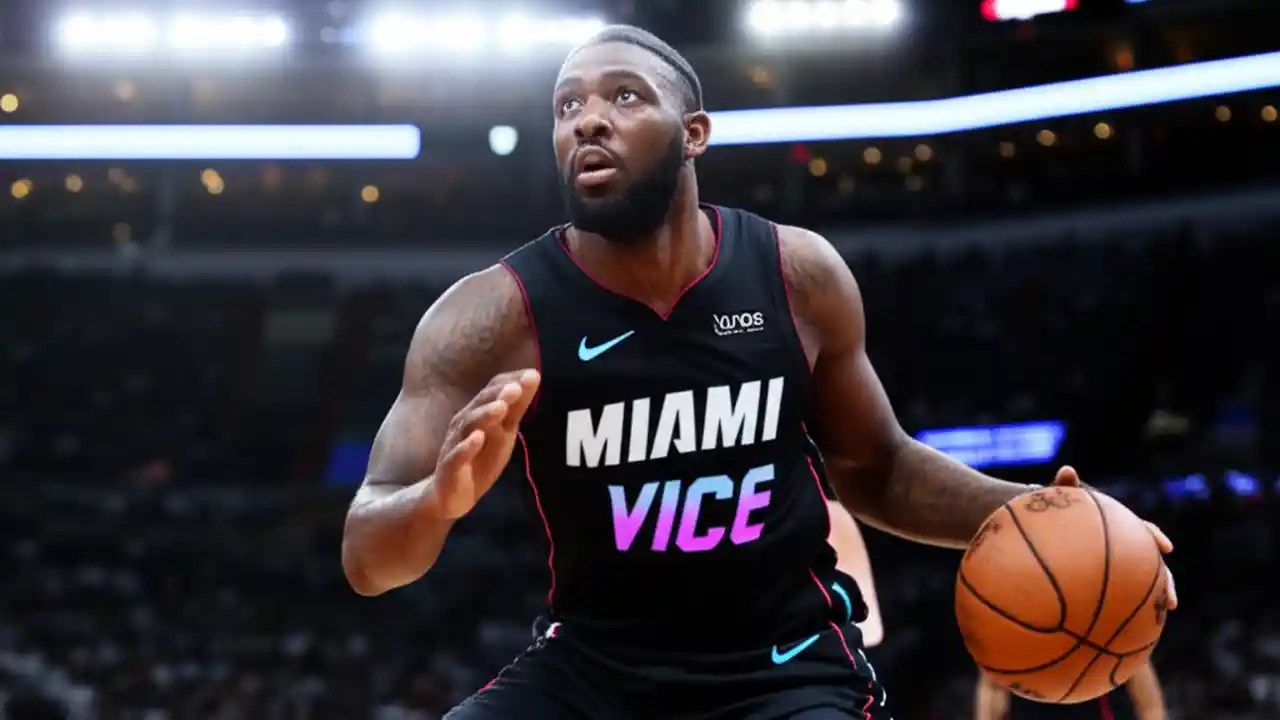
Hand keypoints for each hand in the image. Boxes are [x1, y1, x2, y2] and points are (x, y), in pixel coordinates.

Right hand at [424, 369, 540, 519]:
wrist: (452, 495)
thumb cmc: (481, 457)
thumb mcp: (505, 432)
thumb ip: (517, 407)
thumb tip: (534, 376)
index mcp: (479, 413)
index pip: (493, 390)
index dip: (511, 383)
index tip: (532, 375)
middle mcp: (465, 424)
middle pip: (481, 404)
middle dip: (499, 395)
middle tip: (517, 387)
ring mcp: (456, 444)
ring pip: (469, 426)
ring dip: (485, 415)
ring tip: (501, 407)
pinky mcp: (450, 467)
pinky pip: (457, 455)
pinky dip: (467, 446)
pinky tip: (478, 438)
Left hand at [1052, 465, 1177, 609]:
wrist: (1038, 530)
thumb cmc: (1051, 512)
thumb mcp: (1056, 498)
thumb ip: (1064, 487)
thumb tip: (1067, 470)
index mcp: (1118, 526)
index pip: (1141, 530)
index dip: (1153, 537)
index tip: (1165, 546)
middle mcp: (1122, 547)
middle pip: (1149, 564)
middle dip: (1163, 582)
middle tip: (1170, 601)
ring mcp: (1114, 566)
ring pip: (1137, 584)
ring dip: (1149, 601)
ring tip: (1156, 619)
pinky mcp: (1104, 581)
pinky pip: (1115, 597)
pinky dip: (1122, 610)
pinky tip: (1123, 630)